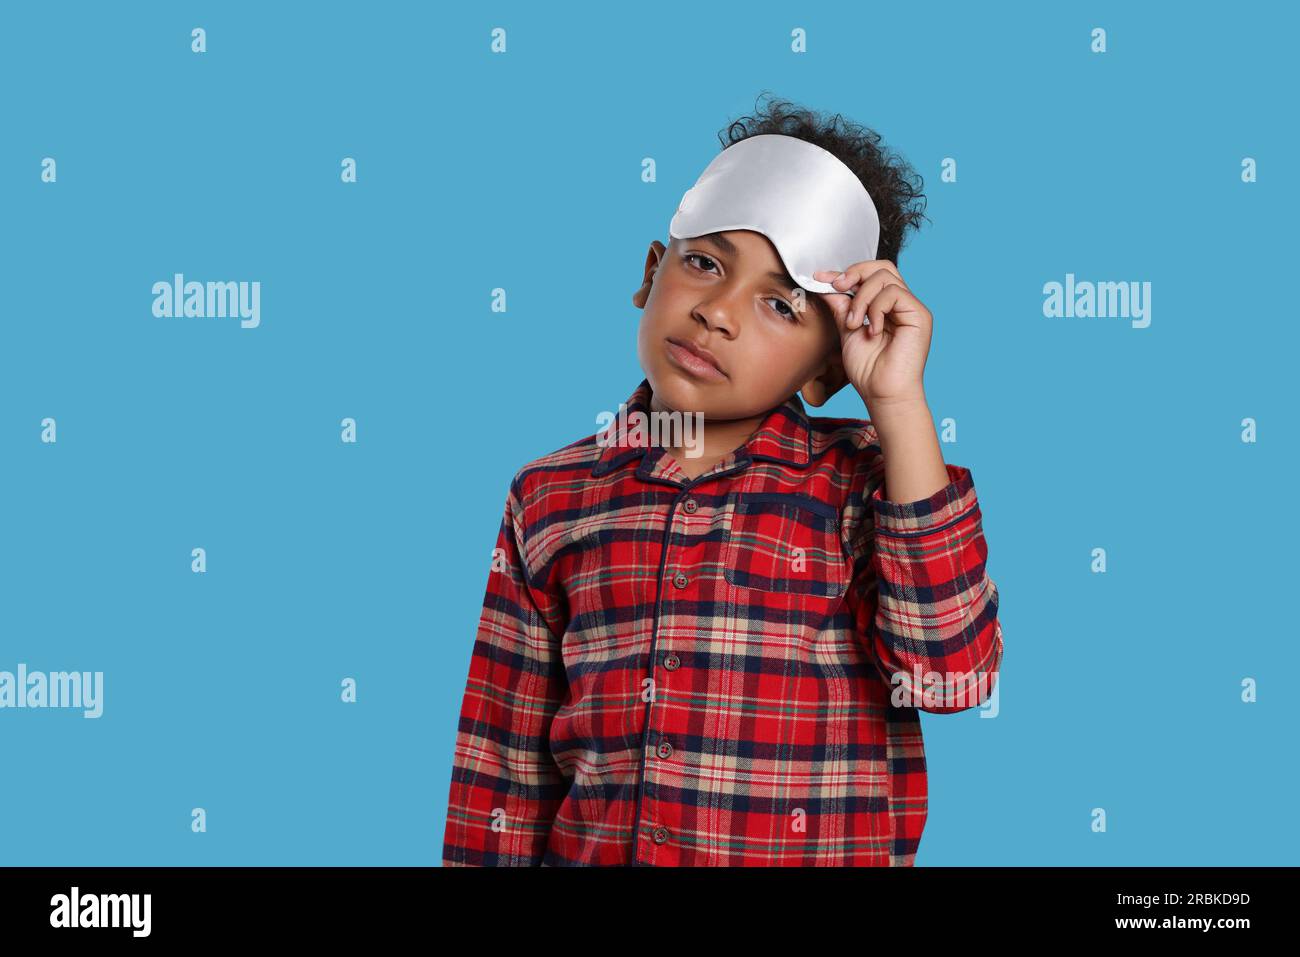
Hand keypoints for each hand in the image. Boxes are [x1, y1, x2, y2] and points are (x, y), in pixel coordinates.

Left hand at [811, 261, 932, 410]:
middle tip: (836, 287)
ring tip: (853, 323)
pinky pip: (893, 293)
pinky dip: (875, 309)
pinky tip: (871, 330)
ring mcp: (912, 308)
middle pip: (882, 267)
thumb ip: (841, 306)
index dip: (847, 273)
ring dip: (861, 297)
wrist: (882, 394)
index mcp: (886, 307)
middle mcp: (901, 305)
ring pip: (885, 278)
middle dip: (855, 272)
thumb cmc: (868, 370)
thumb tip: (826, 282)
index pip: (871, 275)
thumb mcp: (847, 330)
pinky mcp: (919, 315)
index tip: (822, 278)